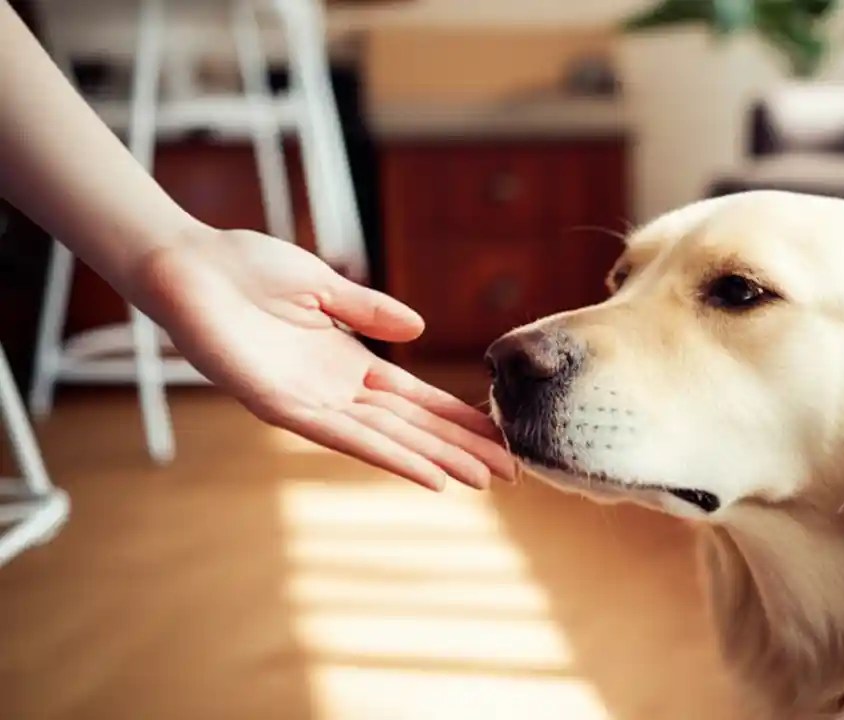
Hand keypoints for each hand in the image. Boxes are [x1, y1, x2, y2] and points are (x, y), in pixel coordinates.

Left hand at [128, 225, 513, 489]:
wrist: (187, 264)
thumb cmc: (244, 269)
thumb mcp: (322, 286)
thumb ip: (369, 311)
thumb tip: (420, 332)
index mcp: (346, 365)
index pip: (415, 400)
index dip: (457, 418)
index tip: (500, 434)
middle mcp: (333, 392)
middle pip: (410, 428)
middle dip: (461, 450)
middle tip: (512, 474)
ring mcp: (308, 403)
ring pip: (386, 440)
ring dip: (436, 463)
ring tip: (482, 481)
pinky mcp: (279, 406)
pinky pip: (344, 438)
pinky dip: (389, 457)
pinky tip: (428, 475)